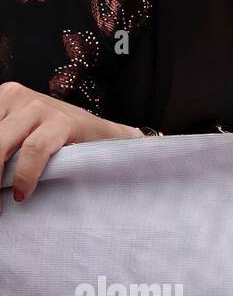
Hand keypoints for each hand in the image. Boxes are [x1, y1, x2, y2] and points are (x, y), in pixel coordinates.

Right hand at [0, 81, 140, 208]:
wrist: (76, 116)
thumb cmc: (90, 140)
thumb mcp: (110, 144)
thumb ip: (131, 148)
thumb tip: (155, 152)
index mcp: (62, 119)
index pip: (36, 148)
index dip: (24, 174)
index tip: (20, 197)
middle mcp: (36, 104)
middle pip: (1, 144)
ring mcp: (15, 98)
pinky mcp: (1, 97)